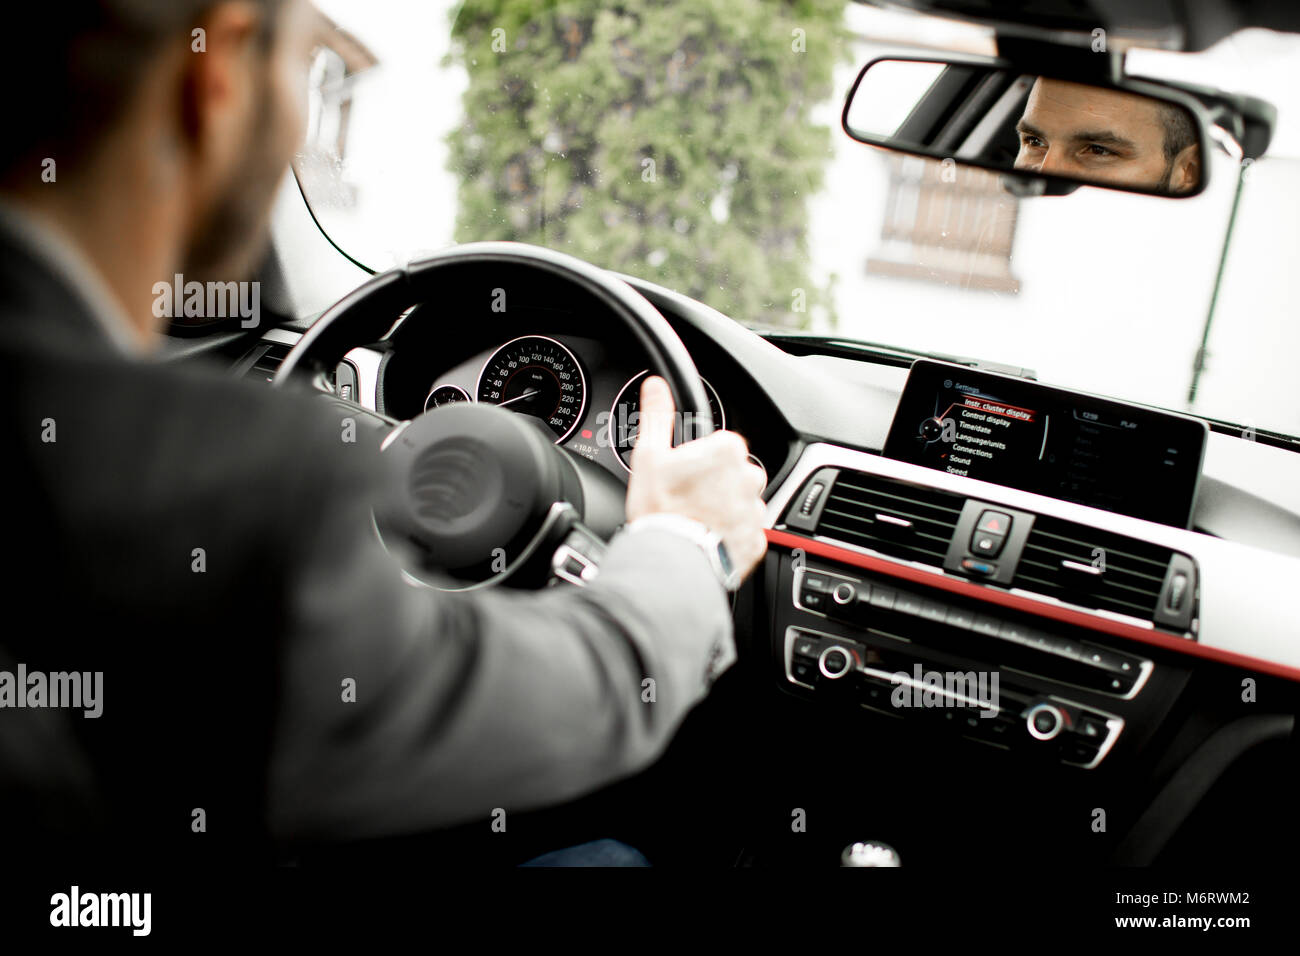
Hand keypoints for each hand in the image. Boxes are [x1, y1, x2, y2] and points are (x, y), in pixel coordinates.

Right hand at [624, 375, 767, 579]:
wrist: (672, 563)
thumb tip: (656, 386)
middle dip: (714, 483)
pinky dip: (729, 535)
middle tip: (686, 499)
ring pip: (740, 502)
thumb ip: (657, 416)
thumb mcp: (650, 456)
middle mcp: (749, 478)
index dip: (700, 457)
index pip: (721, 444)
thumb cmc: (661, 510)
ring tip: (694, 522)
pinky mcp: (756, 541)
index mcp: (727, 450)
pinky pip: (744, 532)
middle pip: (733, 472)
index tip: (684, 473)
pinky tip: (705, 540)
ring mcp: (755, 511)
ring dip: (723, 509)